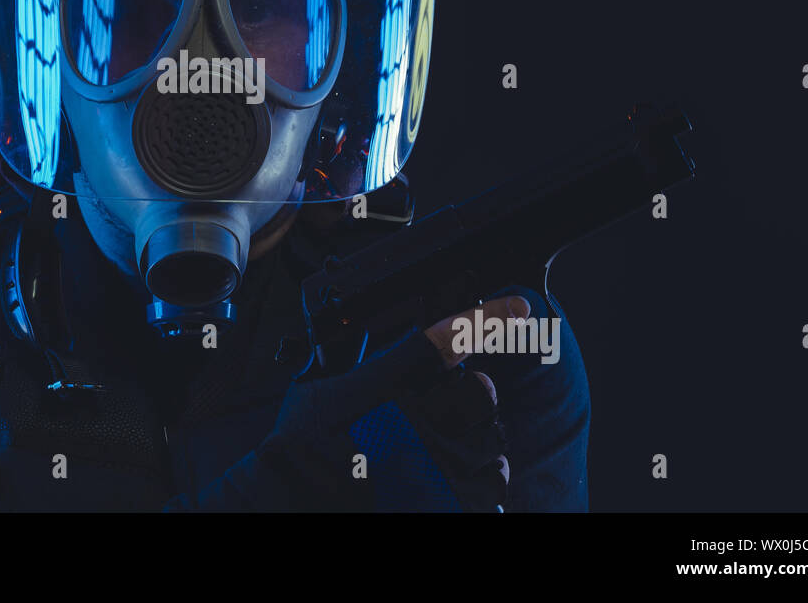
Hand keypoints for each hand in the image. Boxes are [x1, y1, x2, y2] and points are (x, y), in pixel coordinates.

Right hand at [258, 295, 526, 509]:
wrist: (288, 499)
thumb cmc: (296, 444)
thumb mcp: (310, 388)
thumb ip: (343, 358)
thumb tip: (356, 335)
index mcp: (381, 384)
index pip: (443, 339)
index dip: (487, 317)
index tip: (519, 305)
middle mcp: (410, 420)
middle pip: (478, 391)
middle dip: (476, 394)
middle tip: (457, 403)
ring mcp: (428, 463)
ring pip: (491, 441)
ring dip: (480, 443)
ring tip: (456, 449)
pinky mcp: (440, 501)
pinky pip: (490, 487)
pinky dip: (483, 483)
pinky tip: (460, 483)